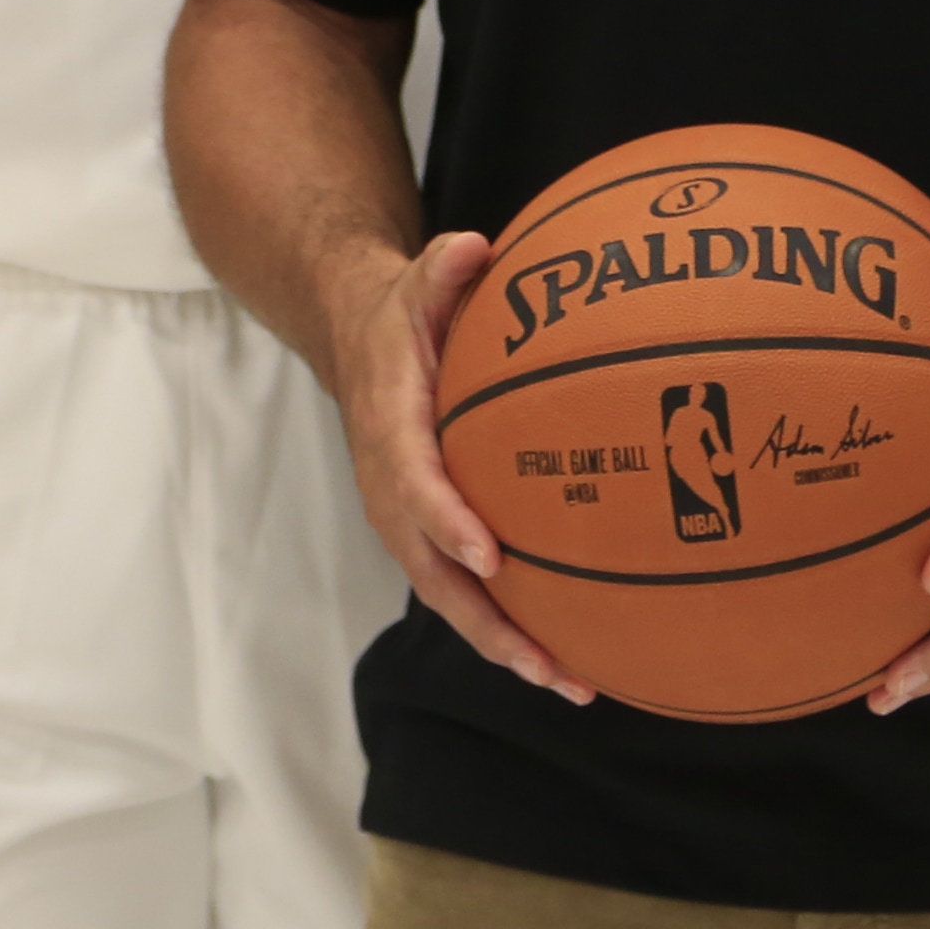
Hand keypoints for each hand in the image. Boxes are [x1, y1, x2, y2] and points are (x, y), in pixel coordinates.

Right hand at [324, 230, 592, 703]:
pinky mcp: (431, 536)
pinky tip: (569, 654)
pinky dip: (509, 627)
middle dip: (488, 623)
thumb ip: (442, 267)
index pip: (415, 487)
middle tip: (547, 662)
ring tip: (572, 682)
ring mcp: (409, 524)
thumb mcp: (415, 281)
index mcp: (391, 434)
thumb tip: (474, 246)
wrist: (357, 343)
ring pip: (452, 597)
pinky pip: (465, 590)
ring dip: (506, 645)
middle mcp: (393, 493)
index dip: (449, 525)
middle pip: (434, 573)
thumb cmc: (402, 316)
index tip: (493, 557)